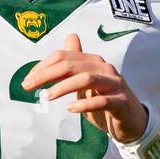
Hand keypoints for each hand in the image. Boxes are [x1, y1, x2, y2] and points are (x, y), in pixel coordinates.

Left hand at [22, 33, 148, 143]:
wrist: (132, 122)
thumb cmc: (105, 101)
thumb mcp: (87, 81)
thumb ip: (76, 62)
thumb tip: (70, 36)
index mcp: (93, 61)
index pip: (63, 56)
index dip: (43, 66)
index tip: (27, 80)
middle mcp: (104, 68)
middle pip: (71, 64)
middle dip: (46, 75)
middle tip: (28, 87)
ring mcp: (115, 84)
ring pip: (86, 79)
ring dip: (63, 87)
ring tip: (46, 97)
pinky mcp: (121, 102)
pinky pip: (102, 101)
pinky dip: (84, 104)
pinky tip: (70, 109)